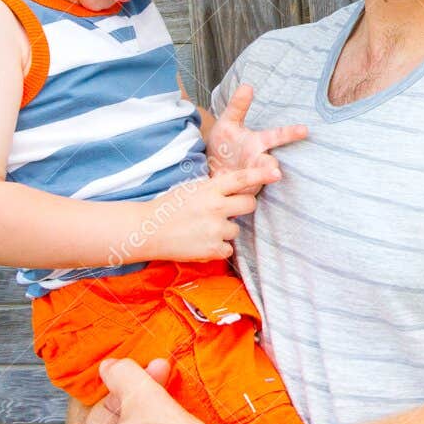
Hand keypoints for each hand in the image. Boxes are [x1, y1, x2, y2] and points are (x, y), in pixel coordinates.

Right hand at [138, 165, 278, 261]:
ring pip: (238, 229)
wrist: (146, 231)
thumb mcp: (192, 189)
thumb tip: (240, 188)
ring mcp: (215, 230)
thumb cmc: (169, 207)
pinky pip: (229, 248)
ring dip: (226, 230)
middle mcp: (215, 207)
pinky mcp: (212, 250)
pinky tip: (202, 242)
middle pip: (250, 204)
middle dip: (244, 207)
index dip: (261, 175)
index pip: (241, 179)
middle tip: (229, 210)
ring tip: (203, 229)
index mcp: (209, 189)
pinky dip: (219, 247)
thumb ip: (215, 189)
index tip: (277, 173)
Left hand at [207, 84, 307, 192]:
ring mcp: (253, 178)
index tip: (305, 130)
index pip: (276, 136)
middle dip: (270, 167)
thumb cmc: (224, 144)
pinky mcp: (243, 193)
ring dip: (256, 183)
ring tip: (255, 187)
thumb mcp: (228, 123)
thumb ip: (238, 106)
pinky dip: (238, 194)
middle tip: (275, 171)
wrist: (211, 169)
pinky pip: (242, 194)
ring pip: (257, 181)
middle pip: (268, 163)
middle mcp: (258, 161)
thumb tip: (247, 86)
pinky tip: (232, 194)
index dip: (290, 133)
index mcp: (257, 143)